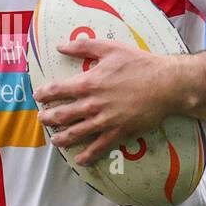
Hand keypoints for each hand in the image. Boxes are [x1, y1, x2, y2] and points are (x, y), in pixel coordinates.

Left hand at [32, 38, 181, 165]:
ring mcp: (105, 121)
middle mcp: (92, 104)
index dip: (44, 94)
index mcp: (88, 82)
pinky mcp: (119, 132)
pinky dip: (87, 155)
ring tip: (54, 140)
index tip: (38, 96)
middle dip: (48, 118)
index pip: (58, 90)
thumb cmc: (139, 64)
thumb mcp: (110, 48)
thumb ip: (83, 46)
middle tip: (41, 119)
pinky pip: (99, 147)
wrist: (166, 84)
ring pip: (76, 133)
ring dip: (61, 138)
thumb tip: (60, 45)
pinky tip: (79, 160)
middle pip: (62, 114)